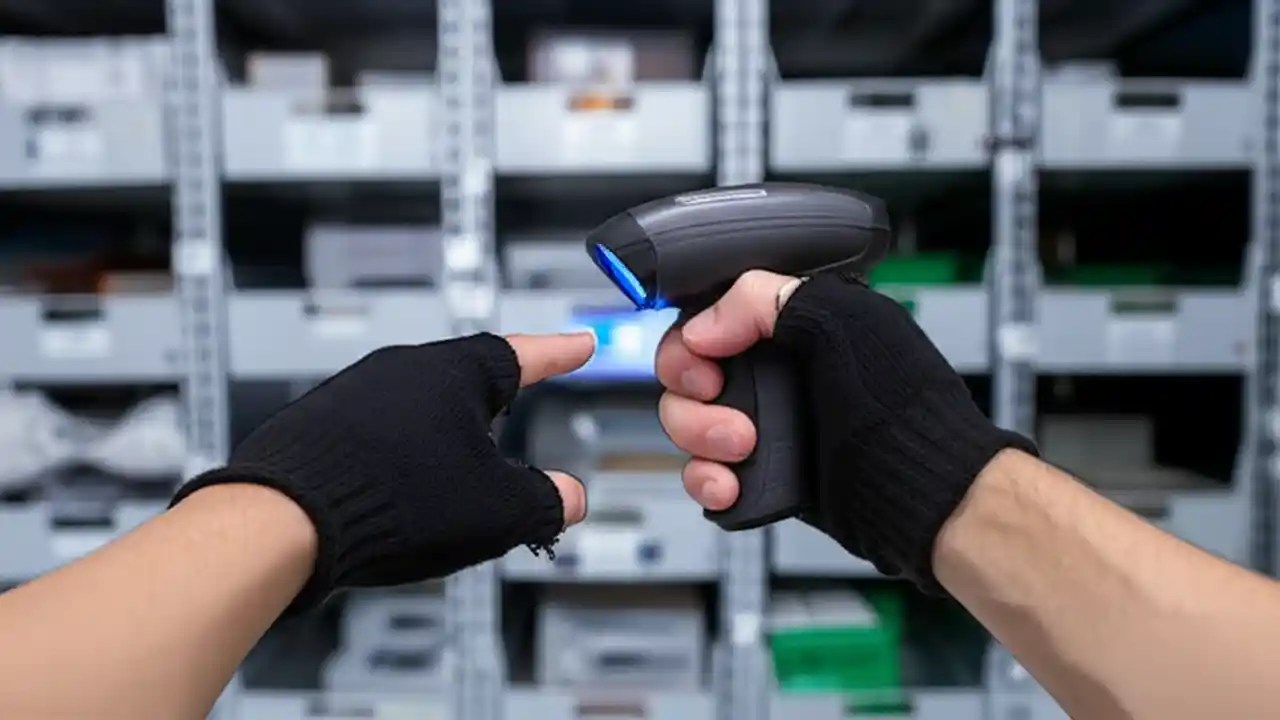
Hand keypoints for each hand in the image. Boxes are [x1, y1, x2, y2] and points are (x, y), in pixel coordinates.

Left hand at [171, 332, 592, 608]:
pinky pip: (375, 437)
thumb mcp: (501, 511)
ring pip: (418, 412)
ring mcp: (354, 394)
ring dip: (442, 444)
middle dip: (495, 410)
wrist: (285, 517)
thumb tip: (570, 498)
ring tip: (450, 489)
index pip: (523, 355)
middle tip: (515, 424)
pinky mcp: (318, 426)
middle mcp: (403, 370)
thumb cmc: (395, 498)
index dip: (558, 354)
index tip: (579, 344)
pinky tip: (398, 498)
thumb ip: (546, 502)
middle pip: (467, 383)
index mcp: (456, 373)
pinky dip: (398, 461)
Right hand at [655, 270, 1033, 590]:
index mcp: (793, 326)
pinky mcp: (765, 475)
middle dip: (692, 399)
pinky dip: (706, 481)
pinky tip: (731, 485)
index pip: (708, 322)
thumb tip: (704, 327)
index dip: (692, 342)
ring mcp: (769, 426)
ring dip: (699, 439)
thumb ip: (764, 299)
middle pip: (686, 378)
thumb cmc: (901, 405)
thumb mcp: (840, 318)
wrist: (921, 492)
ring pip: (689, 427)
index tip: (707, 361)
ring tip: (743, 450)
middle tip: (729, 412)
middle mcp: (777, 374)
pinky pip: (706, 475)